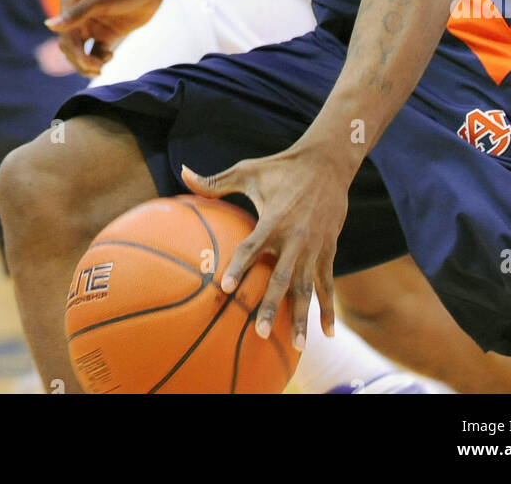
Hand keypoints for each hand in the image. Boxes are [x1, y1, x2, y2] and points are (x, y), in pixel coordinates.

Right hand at [45, 0, 162, 76]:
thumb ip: (77, 13)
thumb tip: (48, 25)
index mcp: (70, 1)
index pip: (65, 33)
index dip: (73, 51)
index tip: (87, 62)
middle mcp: (76, 14)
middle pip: (69, 46)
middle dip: (79, 60)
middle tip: (96, 68)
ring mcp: (90, 26)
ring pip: (79, 53)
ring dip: (87, 64)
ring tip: (101, 67)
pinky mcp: (104, 35)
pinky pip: (94, 54)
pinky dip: (97, 61)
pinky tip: (108, 57)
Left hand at [181, 142, 352, 350]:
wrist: (327, 163)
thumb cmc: (281, 167)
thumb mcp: (248, 171)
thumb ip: (216, 181)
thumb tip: (182, 173)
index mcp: (273, 219)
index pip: (252, 247)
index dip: (239, 266)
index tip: (226, 288)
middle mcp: (294, 237)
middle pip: (281, 278)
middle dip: (270, 306)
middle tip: (258, 332)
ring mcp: (313, 248)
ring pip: (307, 288)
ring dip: (301, 318)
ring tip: (297, 347)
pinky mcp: (329, 252)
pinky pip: (328, 285)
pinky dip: (328, 309)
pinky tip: (327, 334)